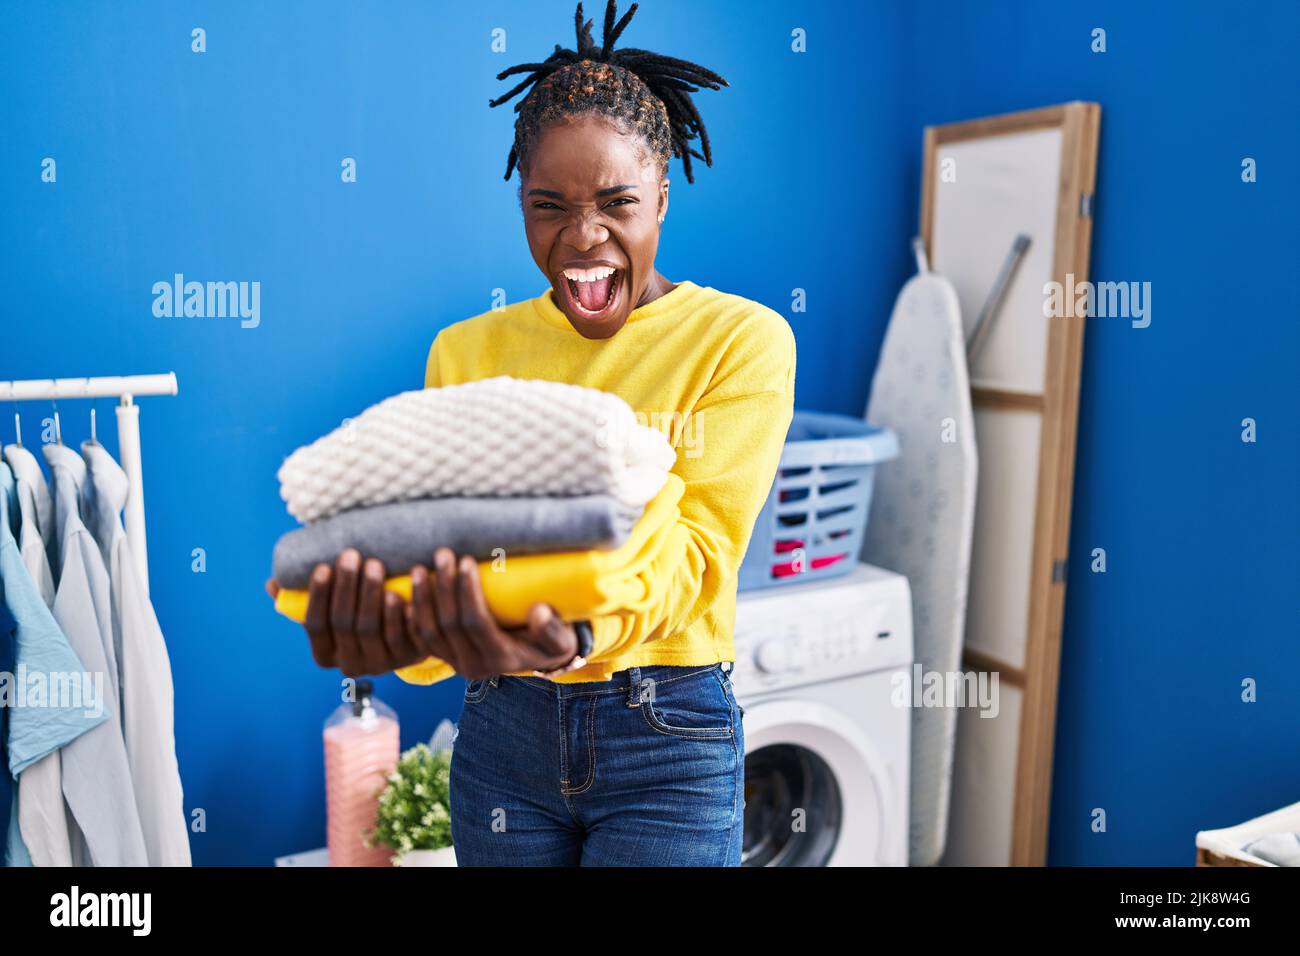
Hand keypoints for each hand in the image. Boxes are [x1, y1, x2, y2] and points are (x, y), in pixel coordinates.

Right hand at [265, 548, 432, 677]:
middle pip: (345, 624)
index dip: (318, 596)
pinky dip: (399, 612)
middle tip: (352, 555)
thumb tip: (272, 584)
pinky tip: (400, 591)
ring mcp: (381, 664)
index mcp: (325, 655)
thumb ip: (303, 598)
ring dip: (371, 593)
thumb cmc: (359, 614)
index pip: (316, 625)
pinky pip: (403, 635)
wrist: (407, 634)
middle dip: (347, 587)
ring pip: (371, 628)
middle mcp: (351, 665)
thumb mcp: (332, 610)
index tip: (324, 566)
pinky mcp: (410, 656)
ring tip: (375, 564)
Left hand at [405, 547, 578, 680]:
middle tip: (442, 554)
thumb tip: (539, 612)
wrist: (538, 657)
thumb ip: (553, 629)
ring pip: (429, 632)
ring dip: (421, 599)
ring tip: (420, 568)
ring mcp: (456, 663)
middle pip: (448, 625)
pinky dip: (411, 617)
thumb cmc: (551, 639)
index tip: (466, 561)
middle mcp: (474, 666)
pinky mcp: (444, 657)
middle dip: (443, 587)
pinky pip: (419, 639)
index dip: (467, 592)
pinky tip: (404, 593)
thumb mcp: (561, 638)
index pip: (475, 622)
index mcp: (500, 659)